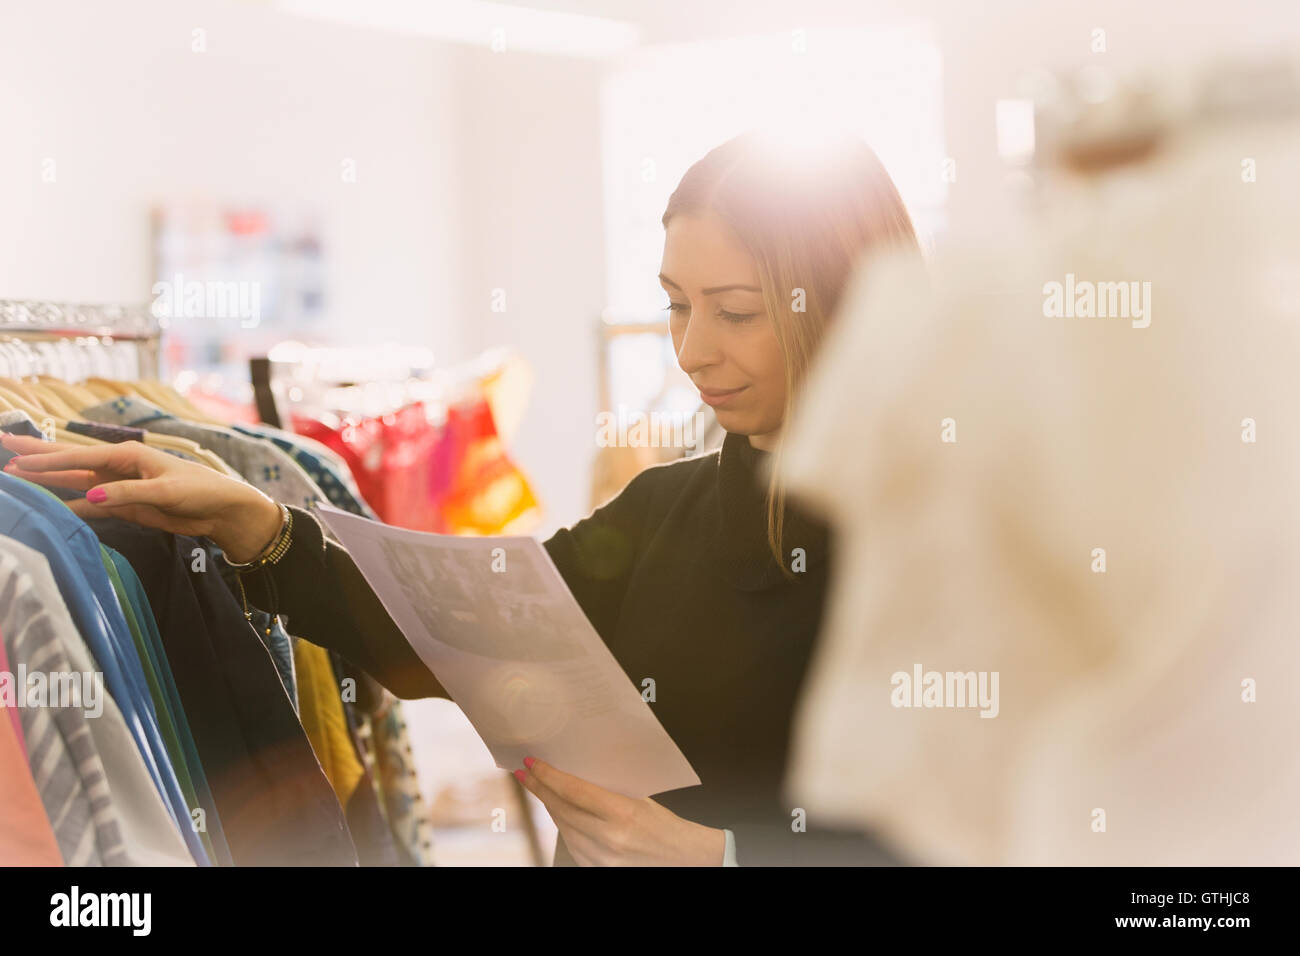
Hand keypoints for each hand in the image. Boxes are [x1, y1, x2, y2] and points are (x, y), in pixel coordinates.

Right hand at [0, 434, 282, 561]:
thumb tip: (90, 496)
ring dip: (47, 480)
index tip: (16, 461)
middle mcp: (118, 468)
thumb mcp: (166, 490)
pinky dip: (68, 505)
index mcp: (128, 455)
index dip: (47, 460)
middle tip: (4, 446)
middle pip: (70, 460)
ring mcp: (118, 487)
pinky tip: (48, 506)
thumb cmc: (201, 490)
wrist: (222, 511)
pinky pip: (89, 505)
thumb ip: (128, 493)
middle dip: (37, 455)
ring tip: (15, 476)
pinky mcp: (124, 506)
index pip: (79, 456)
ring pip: (74, 482)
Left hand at [514, 757, 725, 865]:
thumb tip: (574, 772)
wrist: (683, 858)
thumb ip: (606, 789)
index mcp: (622, 814)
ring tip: (540, 789)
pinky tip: (560, 813)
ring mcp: (600, 858)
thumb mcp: (639, 798)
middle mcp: (608, 838)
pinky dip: (564, 826)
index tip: (531, 763)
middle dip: (540, 788)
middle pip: (561, 808)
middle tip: (526, 773)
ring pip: (562, 827)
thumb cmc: (665, 825)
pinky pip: (571, 844)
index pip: (573, 790)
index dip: (548, 775)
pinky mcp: (596, 869)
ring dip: (550, 806)